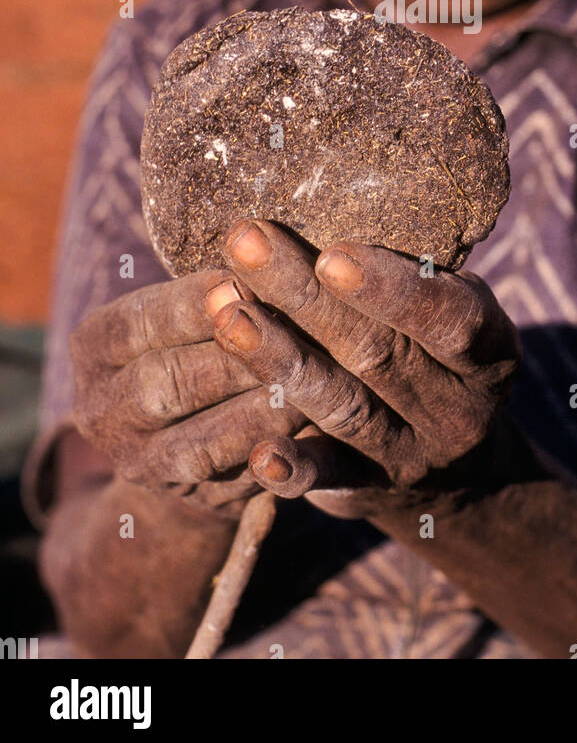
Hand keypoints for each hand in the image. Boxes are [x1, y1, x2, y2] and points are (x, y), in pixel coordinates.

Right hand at [70, 269, 305, 517]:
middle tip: (296, 329)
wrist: (185, 434)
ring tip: (315, 379)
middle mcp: (101, 409)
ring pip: (199, 442)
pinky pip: (231, 483)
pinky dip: (276, 455)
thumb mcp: (185, 310)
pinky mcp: (185, 499)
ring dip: (261, 408)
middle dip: (237, 354)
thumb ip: (215, 290)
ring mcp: (138, 463)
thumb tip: (261, 243)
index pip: (139, 322)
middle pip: (166, 383)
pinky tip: (315, 429)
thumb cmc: (199, 338)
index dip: (192, 304)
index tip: (245, 281)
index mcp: (95, 346)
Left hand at [214, 219, 521, 518]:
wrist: (463, 472)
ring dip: (281, 360)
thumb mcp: (454, 312)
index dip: (392, 289)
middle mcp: (460, 410)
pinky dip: (294, 466)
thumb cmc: (437, 352)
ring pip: (344, 407)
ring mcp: (415, 458)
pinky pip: (330, 480)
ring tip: (226, 314)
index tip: (331, 252)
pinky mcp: (370, 493)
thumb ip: (413, 276)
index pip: (448, 318)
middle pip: (377, 352)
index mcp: (489, 352)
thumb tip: (324, 189)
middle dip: (304, 296)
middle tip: (245, 241)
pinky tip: (258, 451)